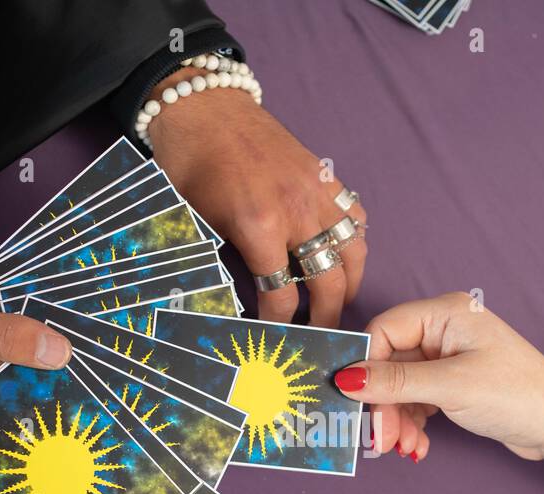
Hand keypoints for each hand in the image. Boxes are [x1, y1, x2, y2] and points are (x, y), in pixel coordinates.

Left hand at [148, 66, 366, 326]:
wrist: (204, 104)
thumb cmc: (189, 163)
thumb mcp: (194, 220)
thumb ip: (221, 262)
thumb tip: (232, 308)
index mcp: (259, 226)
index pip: (282, 296)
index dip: (279, 326)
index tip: (276, 339)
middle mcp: (297, 212)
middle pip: (329, 282)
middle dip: (327, 318)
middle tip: (322, 338)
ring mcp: (317, 192)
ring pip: (355, 251)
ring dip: (351, 283)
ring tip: (339, 303)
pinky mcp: (325, 175)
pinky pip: (355, 216)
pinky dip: (354, 241)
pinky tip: (343, 257)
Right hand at [334, 293, 543, 460]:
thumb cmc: (518, 396)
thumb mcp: (450, 387)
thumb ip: (395, 381)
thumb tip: (347, 379)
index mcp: (446, 313)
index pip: (384, 331)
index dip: (366, 367)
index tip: (355, 403)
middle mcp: (445, 330)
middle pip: (390, 363)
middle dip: (384, 405)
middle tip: (382, 439)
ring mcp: (450, 357)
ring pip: (401, 386)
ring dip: (397, 420)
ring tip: (405, 447)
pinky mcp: (454, 384)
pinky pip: (417, 400)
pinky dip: (413, 424)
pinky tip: (418, 446)